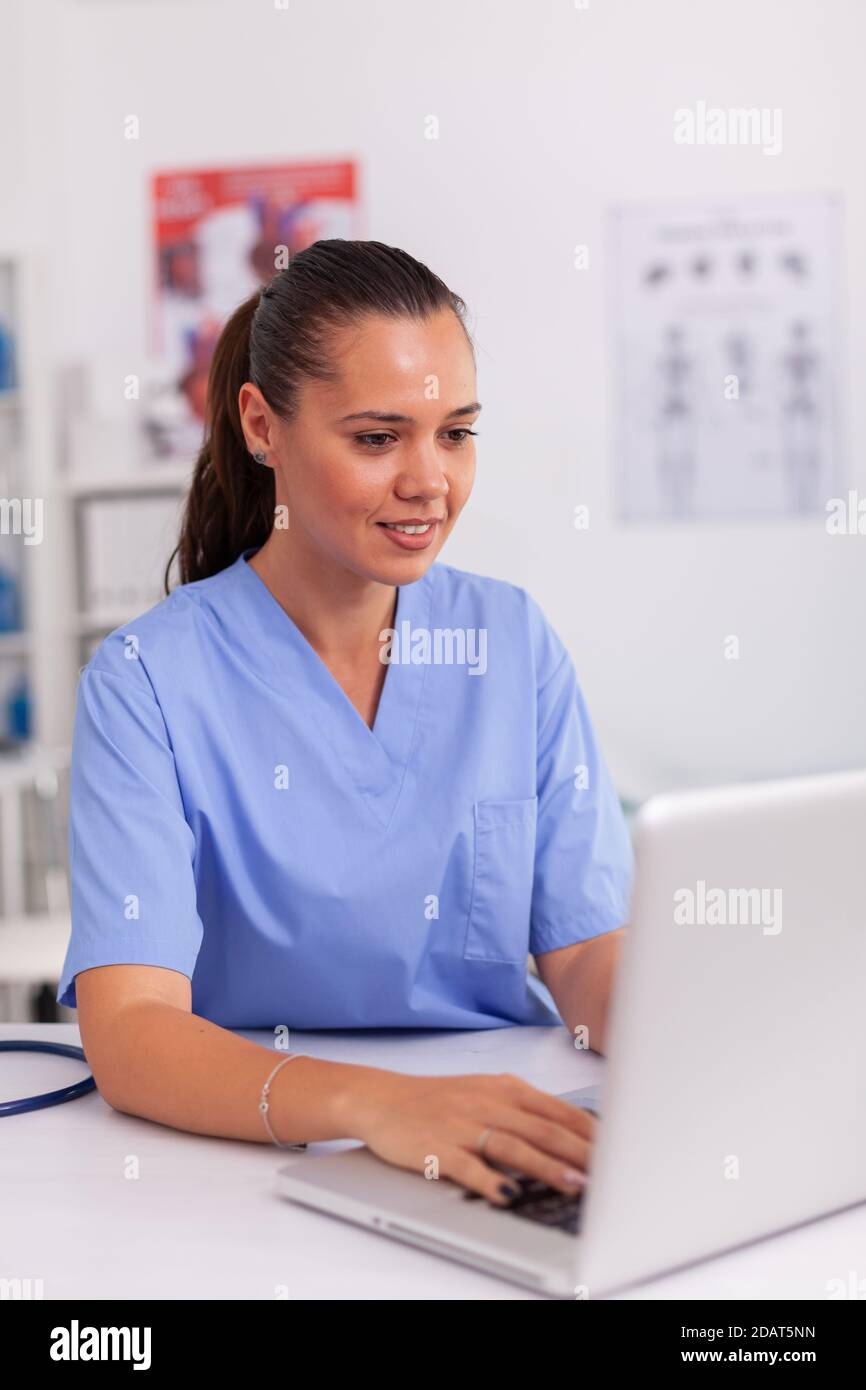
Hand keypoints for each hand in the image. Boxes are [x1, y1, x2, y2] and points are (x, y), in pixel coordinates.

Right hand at [347, 1070, 594, 1204]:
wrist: (382, 1098)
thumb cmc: (440, 1100)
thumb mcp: (486, 1093)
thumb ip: (525, 1111)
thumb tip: (575, 1133)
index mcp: (504, 1088)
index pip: (558, 1111)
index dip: (590, 1134)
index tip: (618, 1152)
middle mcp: (487, 1103)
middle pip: (542, 1129)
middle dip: (580, 1154)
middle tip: (608, 1174)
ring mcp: (462, 1125)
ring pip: (513, 1146)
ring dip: (547, 1167)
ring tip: (574, 1186)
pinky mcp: (436, 1147)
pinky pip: (468, 1166)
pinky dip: (490, 1181)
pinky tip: (509, 1196)